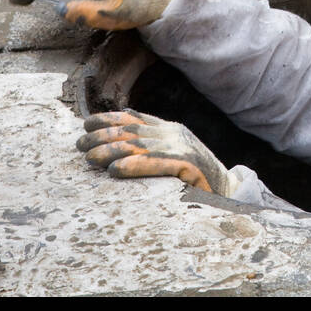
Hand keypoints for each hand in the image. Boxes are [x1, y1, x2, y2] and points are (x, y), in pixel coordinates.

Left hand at [77, 110, 239, 195]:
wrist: (229, 191)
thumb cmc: (197, 176)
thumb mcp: (173, 152)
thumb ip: (153, 141)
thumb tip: (125, 125)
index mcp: (171, 129)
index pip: (135, 118)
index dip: (109, 119)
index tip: (87, 123)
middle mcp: (175, 134)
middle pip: (133, 131)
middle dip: (103, 135)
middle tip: (80, 143)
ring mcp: (183, 149)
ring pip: (139, 146)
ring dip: (111, 151)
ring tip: (90, 157)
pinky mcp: (189, 167)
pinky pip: (155, 165)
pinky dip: (133, 166)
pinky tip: (114, 171)